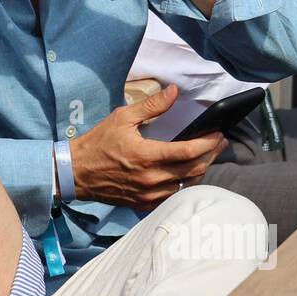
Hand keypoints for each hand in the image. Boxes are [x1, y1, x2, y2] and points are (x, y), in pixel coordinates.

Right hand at [70, 84, 226, 208]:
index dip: (208, 143)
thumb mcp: (122, 117)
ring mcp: (149, 194)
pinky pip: (173, 198)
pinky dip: (184, 185)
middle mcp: (151, 178)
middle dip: (211, 155)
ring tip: (207, 157)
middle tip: (220, 143)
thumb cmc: (98, 143)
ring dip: (200, 171)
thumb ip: (151, 106)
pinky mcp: (144, 204)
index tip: (217, 134)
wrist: (76, 172)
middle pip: (194, 170)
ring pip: (186, 185)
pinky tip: (188, 175)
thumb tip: (174, 92)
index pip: (188, 152)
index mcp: (147, 155)